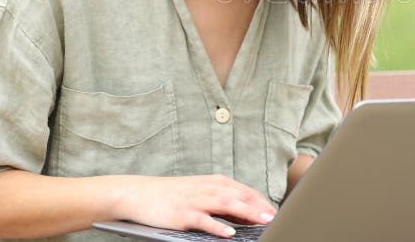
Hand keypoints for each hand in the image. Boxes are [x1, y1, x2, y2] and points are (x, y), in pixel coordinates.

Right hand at [114, 174, 276, 237]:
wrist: (140, 193)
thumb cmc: (172, 195)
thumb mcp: (201, 192)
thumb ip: (223, 201)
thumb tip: (247, 213)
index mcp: (214, 182)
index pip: (244, 191)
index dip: (261, 201)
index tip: (274, 212)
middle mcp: (208, 188)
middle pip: (240, 196)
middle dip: (259, 207)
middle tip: (274, 217)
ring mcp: (196, 200)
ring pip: (227, 205)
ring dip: (247, 213)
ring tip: (262, 221)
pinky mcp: (183, 213)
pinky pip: (204, 220)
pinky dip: (217, 226)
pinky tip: (229, 232)